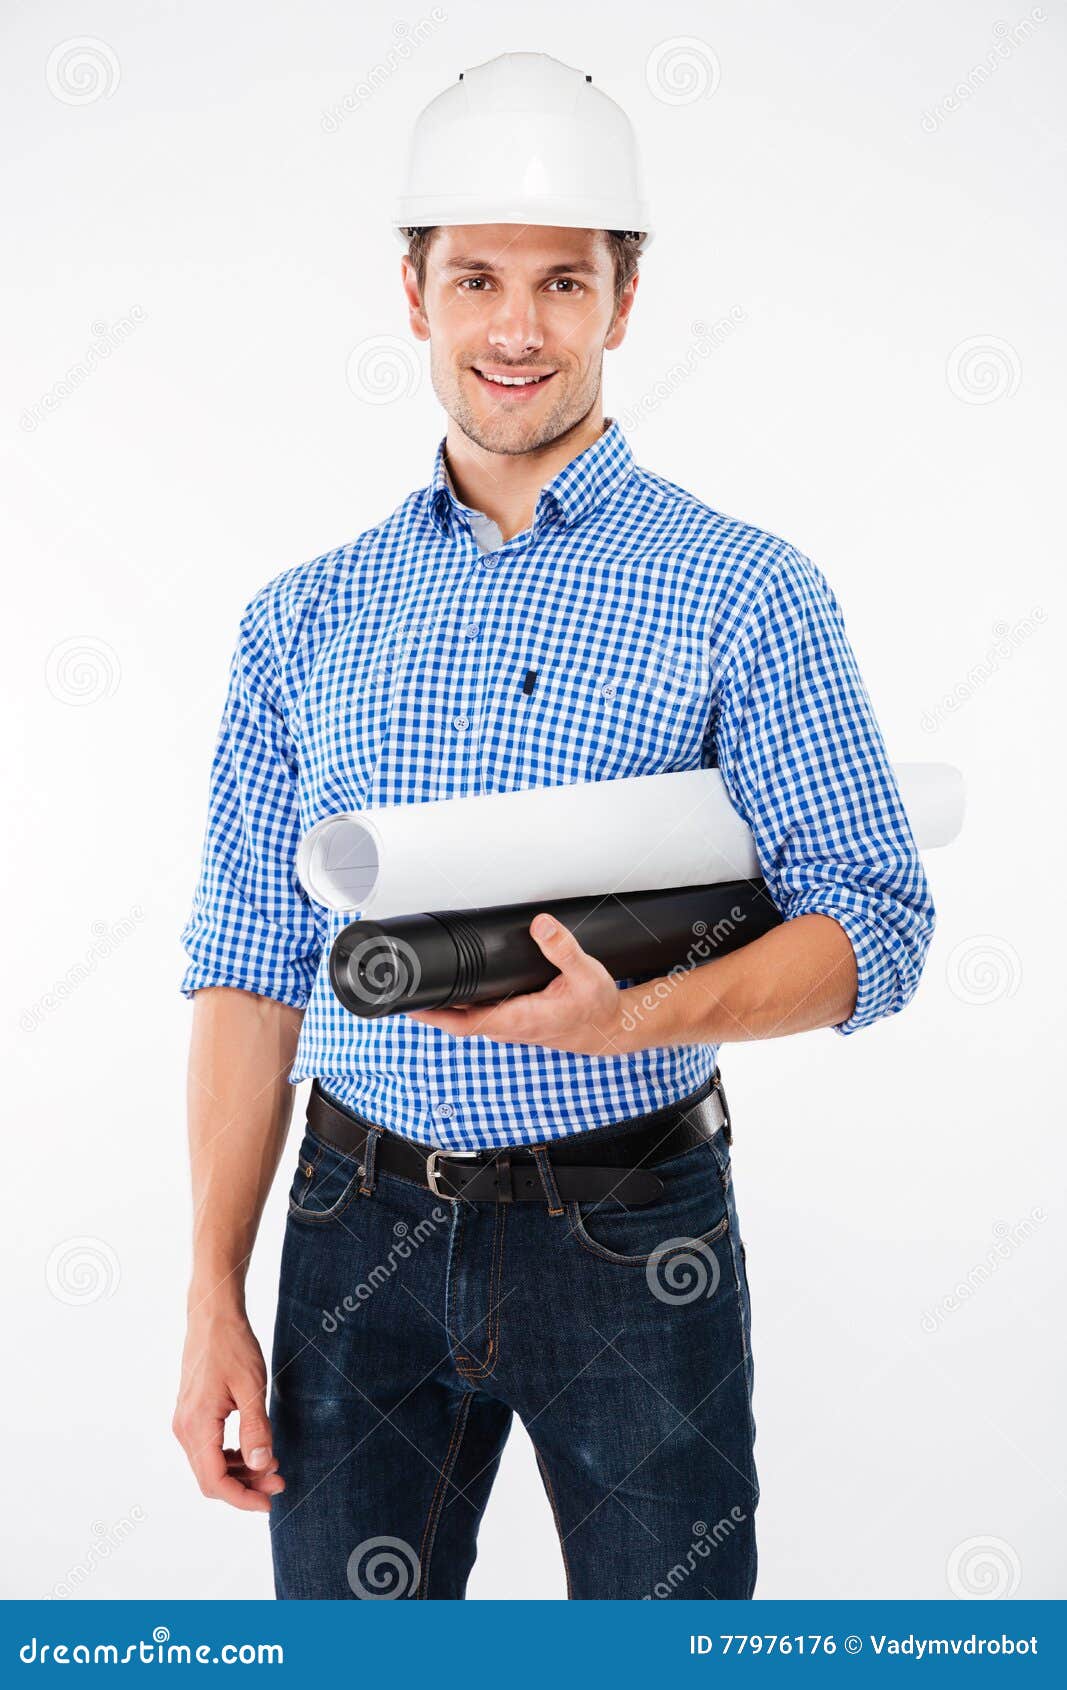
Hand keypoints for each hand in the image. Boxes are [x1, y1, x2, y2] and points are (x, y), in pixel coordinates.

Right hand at [172, 1305, 284, 1512]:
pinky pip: (207, 1449)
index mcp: (197, 1425)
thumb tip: (262, 1466)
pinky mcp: (191, 1413)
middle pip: (210, 1478)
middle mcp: (185, 1428)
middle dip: (245, 1486)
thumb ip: (256, 1429)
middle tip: (279, 1482)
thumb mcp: (252, 1387)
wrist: (213, 1315)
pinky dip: (230, 1457)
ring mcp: (185, 1421)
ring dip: (239, 1472)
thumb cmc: (232, 1345)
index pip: (215, 1481)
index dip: (242, 1498)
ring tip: (272, 1467)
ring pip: (209, 1465)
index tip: (269, 1502)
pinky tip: (253, 1451)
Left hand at [407, 914, 636, 1055]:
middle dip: (427, 1006)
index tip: (410, 1004)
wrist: (610, 1028)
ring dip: (441, 1005)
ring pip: (464, 1018)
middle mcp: (508, 1027)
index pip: (465, 1023)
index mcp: (520, 1020)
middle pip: (455, 1021)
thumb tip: (539, 924)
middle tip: (402, 982)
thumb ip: (562, 948)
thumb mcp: (586, 973)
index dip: (435, 1015)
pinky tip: (449, 987)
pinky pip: (476, 1014)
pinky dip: (458, 1004)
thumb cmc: (598, 1005)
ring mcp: (508, 1026)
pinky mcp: (512, 1020)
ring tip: (418, 980)